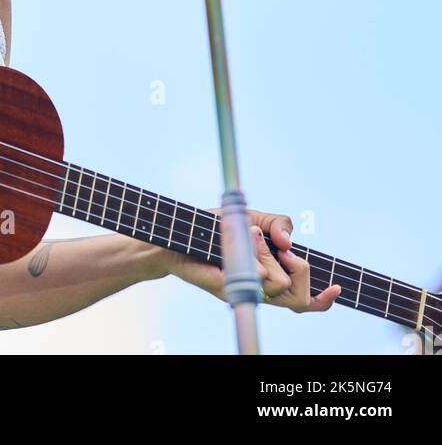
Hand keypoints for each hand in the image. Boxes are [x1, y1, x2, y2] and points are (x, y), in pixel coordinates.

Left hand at [167, 207, 341, 313]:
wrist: (181, 230)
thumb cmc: (215, 226)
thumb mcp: (253, 216)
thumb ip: (279, 224)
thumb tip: (289, 242)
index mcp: (272, 276)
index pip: (304, 302)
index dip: (323, 301)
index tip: (338, 287)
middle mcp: (262, 291)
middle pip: (299, 296)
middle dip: (298, 267)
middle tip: (280, 247)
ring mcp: (246, 293)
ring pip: (278, 283)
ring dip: (267, 252)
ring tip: (249, 236)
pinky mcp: (230, 289)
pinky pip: (256, 276)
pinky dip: (254, 251)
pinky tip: (243, 237)